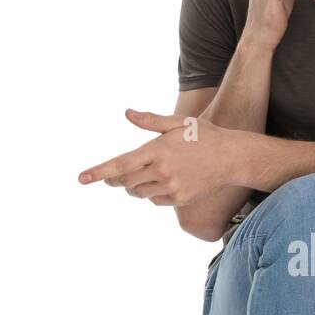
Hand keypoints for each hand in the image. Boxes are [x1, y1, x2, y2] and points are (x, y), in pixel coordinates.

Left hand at [77, 108, 238, 204]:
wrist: (233, 158)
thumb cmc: (205, 136)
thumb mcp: (178, 123)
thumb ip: (150, 121)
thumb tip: (127, 113)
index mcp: (157, 150)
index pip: (120, 164)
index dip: (98, 172)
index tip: (81, 179)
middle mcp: (162, 171)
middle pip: (125, 182)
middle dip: (115, 179)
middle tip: (112, 176)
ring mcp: (171, 187)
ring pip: (138, 193)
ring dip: (132, 187)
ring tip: (140, 177)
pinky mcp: (180, 199)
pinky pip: (154, 200)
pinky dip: (151, 194)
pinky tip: (160, 184)